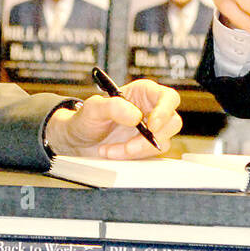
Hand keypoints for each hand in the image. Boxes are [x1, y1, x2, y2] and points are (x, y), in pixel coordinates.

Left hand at [45, 79, 181, 159]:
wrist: (78, 141)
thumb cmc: (86, 119)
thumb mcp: (93, 108)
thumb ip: (112, 106)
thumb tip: (136, 115)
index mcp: (143, 93)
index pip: (168, 97)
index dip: (165, 111)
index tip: (152, 126)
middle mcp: (151, 110)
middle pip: (172, 123)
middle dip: (149, 138)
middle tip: (127, 145)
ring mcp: (151, 130)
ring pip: (162, 142)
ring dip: (135, 150)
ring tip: (109, 149)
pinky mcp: (146, 146)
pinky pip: (150, 154)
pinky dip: (131, 157)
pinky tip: (112, 152)